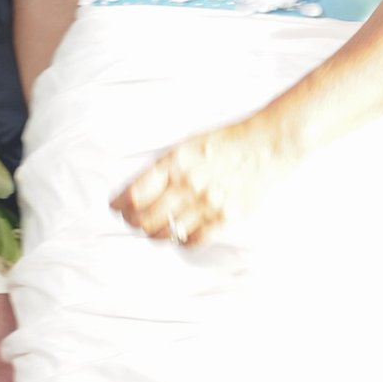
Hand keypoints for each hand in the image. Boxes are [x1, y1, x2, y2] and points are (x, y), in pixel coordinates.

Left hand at [111, 115, 297, 246]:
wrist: (267, 144)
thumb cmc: (229, 140)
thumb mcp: (188, 143)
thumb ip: (165, 166)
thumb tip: (142, 188)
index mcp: (174, 162)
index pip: (134, 194)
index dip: (119, 205)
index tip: (116, 208)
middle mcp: (187, 184)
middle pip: (145, 218)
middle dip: (133, 222)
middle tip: (131, 220)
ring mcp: (206, 203)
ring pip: (166, 232)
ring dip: (154, 233)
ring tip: (152, 229)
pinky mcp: (225, 217)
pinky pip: (193, 240)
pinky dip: (182, 241)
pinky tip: (180, 234)